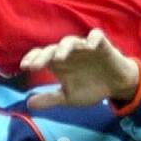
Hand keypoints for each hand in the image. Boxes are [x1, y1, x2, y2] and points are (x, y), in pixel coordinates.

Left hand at [21, 29, 140, 110]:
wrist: (116, 85)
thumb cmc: (90, 87)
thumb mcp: (68, 97)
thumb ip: (50, 99)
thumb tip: (28, 104)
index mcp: (59, 63)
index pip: (42, 55)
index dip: (32, 58)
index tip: (24, 67)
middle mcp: (69, 53)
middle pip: (53, 48)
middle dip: (43, 56)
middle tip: (35, 66)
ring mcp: (85, 47)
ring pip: (72, 41)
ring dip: (64, 48)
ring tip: (59, 58)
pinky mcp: (102, 45)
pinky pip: (97, 37)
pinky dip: (94, 39)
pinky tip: (90, 45)